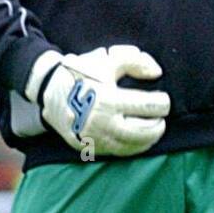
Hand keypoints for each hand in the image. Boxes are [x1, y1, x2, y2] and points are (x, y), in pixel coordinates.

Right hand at [27, 46, 170, 156]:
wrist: (49, 89)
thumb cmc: (83, 72)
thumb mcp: (109, 60)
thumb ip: (136, 62)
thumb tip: (157, 73)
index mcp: (108, 99)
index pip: (146, 106)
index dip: (162, 103)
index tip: (164, 100)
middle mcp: (101, 122)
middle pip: (142, 131)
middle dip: (157, 125)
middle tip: (162, 117)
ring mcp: (93, 137)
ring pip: (130, 145)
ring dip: (148, 139)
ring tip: (155, 130)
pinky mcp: (87, 146)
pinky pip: (116, 152)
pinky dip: (132, 148)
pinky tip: (140, 140)